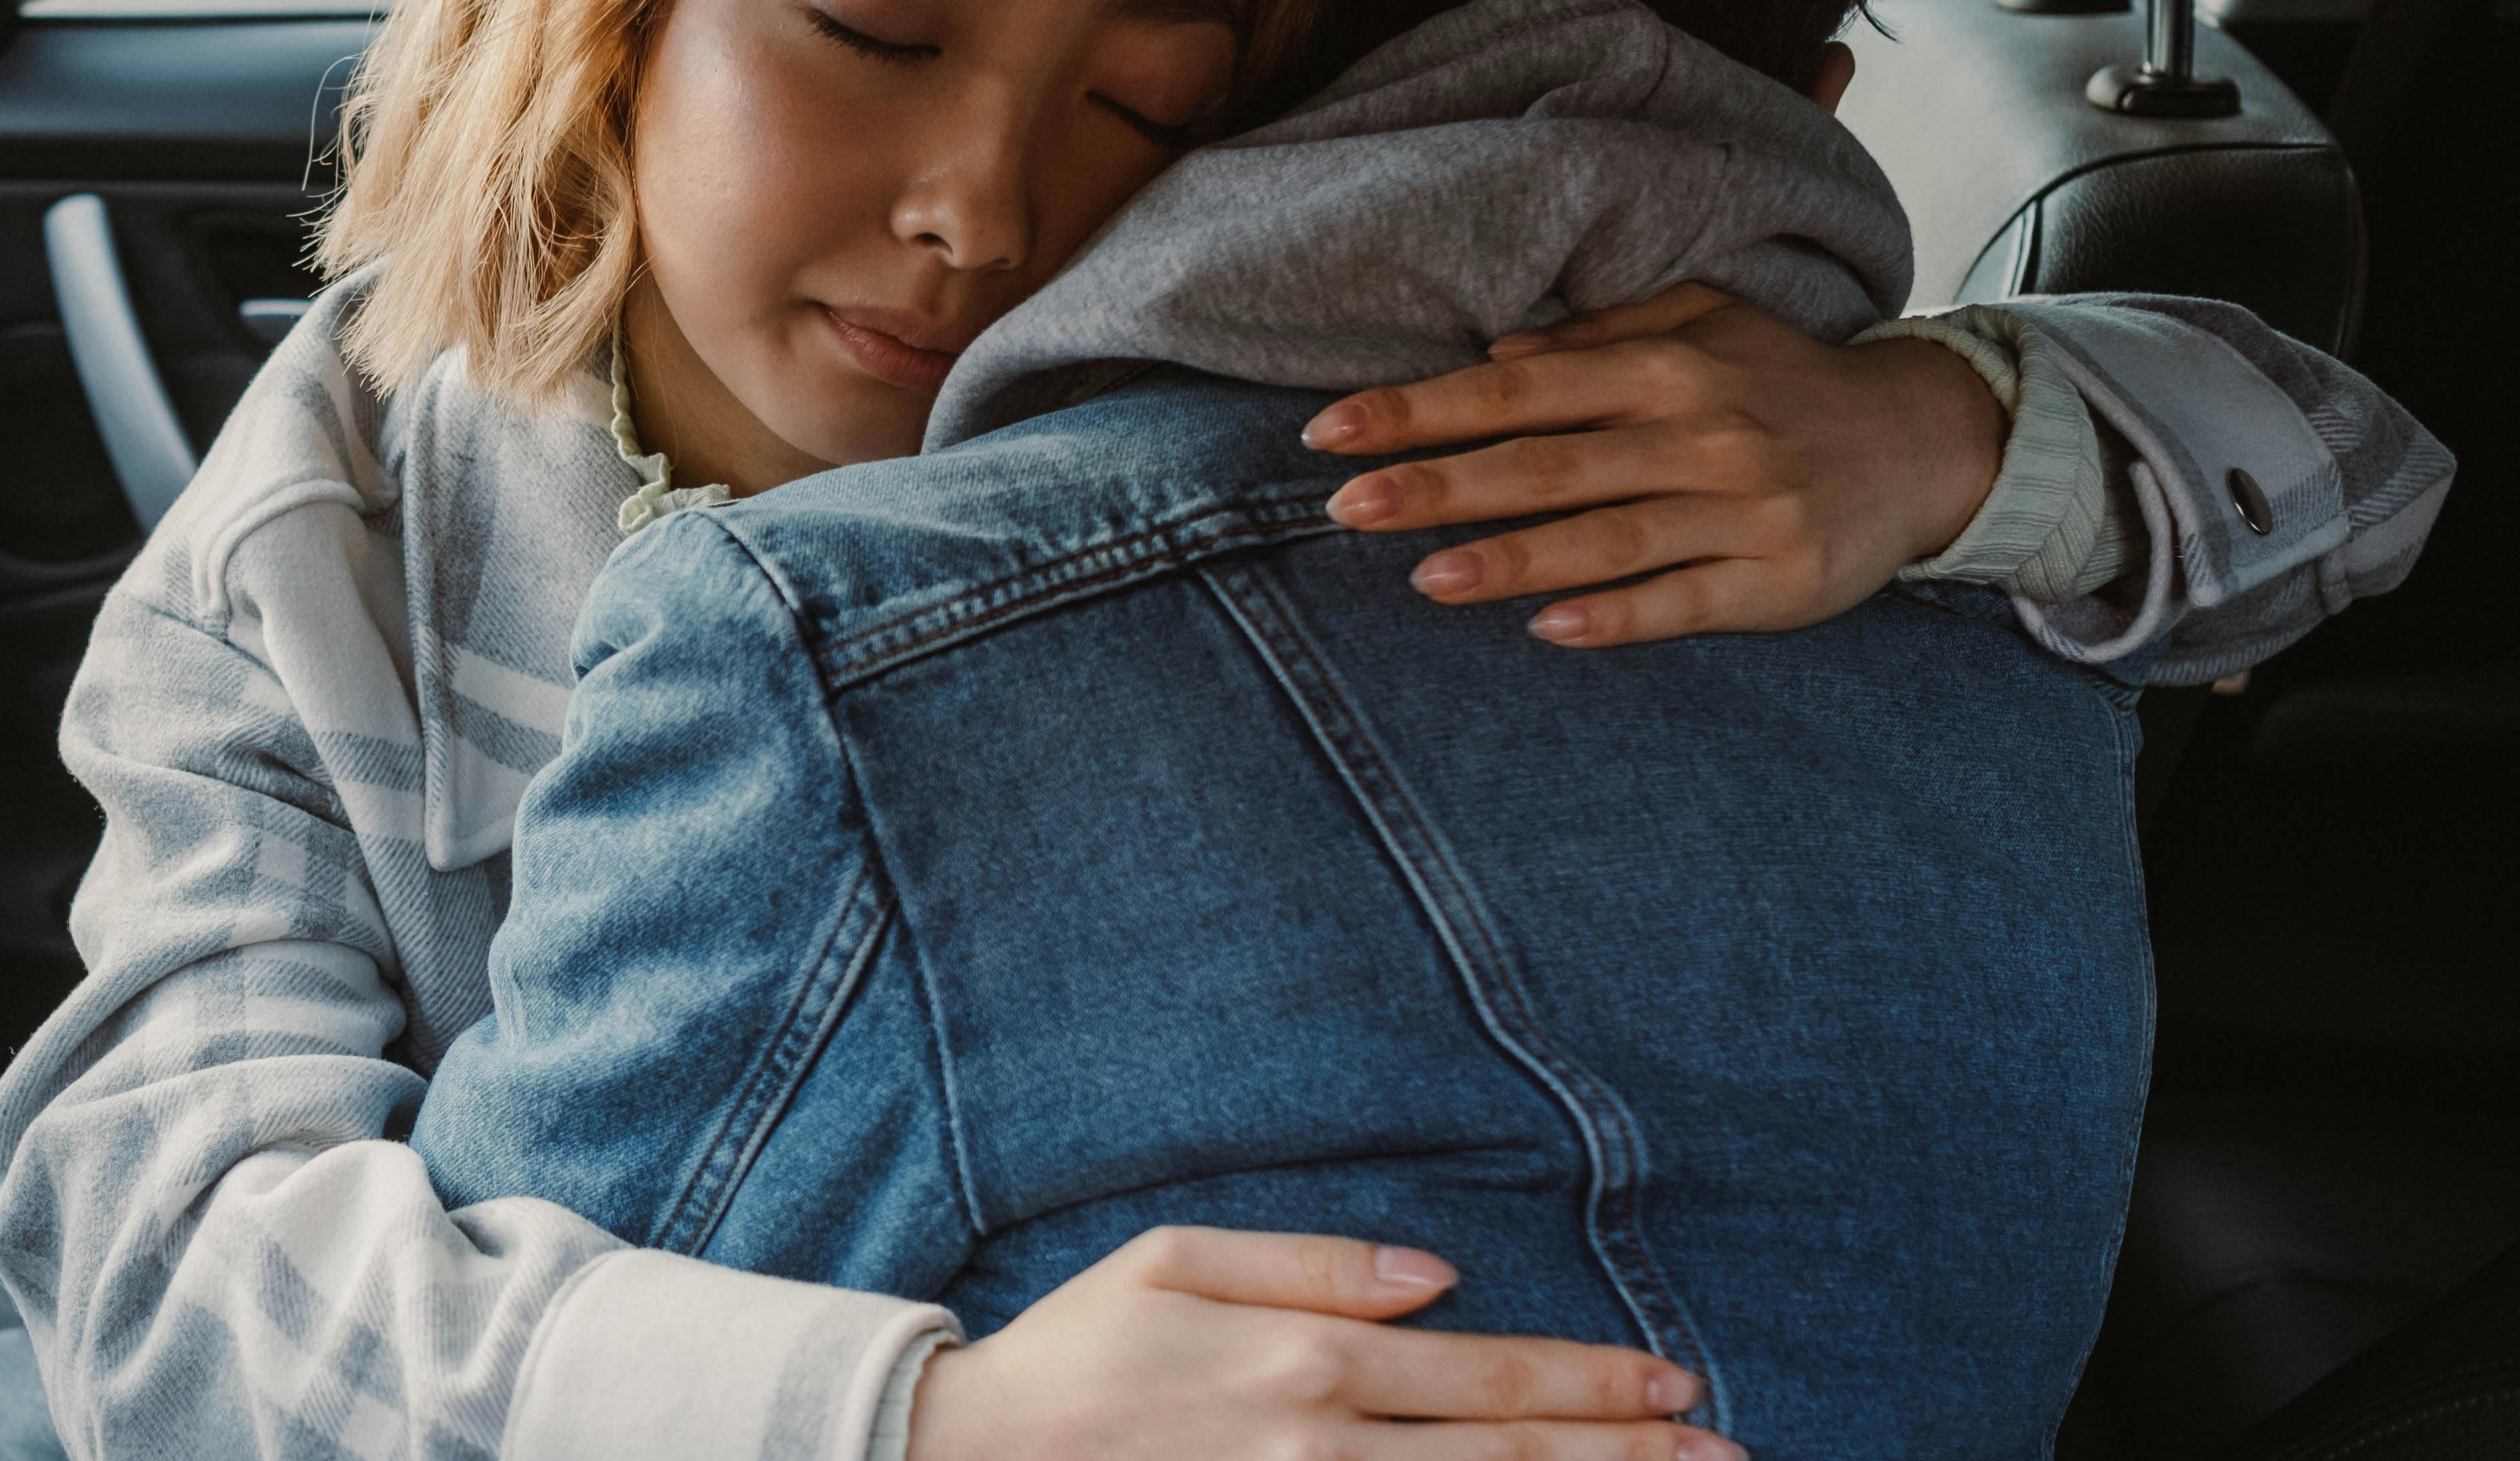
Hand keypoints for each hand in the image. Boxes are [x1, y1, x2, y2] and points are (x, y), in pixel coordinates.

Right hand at [905, 1226, 1731, 1460]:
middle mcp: (1326, 1449)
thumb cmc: (1075, 1349)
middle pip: (1511, 1460)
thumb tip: (1433, 1277)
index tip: (1678, 1385)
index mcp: (1307, 1362)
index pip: (1490, 1377)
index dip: (1595, 1384)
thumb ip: (1310, 1263)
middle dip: (1629, 1459)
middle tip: (1725, 1457)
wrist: (975, 1457)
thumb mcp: (1175, 1259)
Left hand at [1301, 285, 2006, 645]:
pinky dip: (1618, 616)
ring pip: (1608, 537)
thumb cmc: (1783, 382)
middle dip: (1439, 484)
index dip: (1420, 410)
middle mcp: (1696, 432)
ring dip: (1513, 558)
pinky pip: (1684, 600)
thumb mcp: (1702, 326)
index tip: (1331, 433)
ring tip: (1425, 577)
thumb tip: (1495, 359)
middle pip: (1546, 462)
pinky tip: (1550, 630)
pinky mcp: (1777, 580)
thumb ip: (1598, 340)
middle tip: (1341, 507)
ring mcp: (1739, 510)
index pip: (1515, 390)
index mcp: (1663, 365)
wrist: (1924, 440)